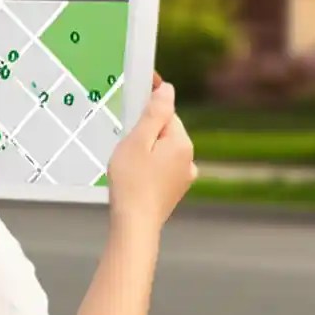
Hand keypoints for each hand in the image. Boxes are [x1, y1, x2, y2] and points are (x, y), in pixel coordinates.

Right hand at [105, 77, 196, 232]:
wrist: (134, 225)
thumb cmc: (131, 183)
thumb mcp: (137, 141)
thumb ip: (154, 113)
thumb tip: (167, 89)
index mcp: (181, 143)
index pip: (167, 112)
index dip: (150, 104)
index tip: (137, 95)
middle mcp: (188, 158)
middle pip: (166, 130)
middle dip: (146, 132)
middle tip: (126, 145)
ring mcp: (184, 176)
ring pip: (163, 149)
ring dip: (147, 150)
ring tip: (129, 165)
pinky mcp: (175, 189)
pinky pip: (163, 166)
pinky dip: (150, 166)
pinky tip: (136, 177)